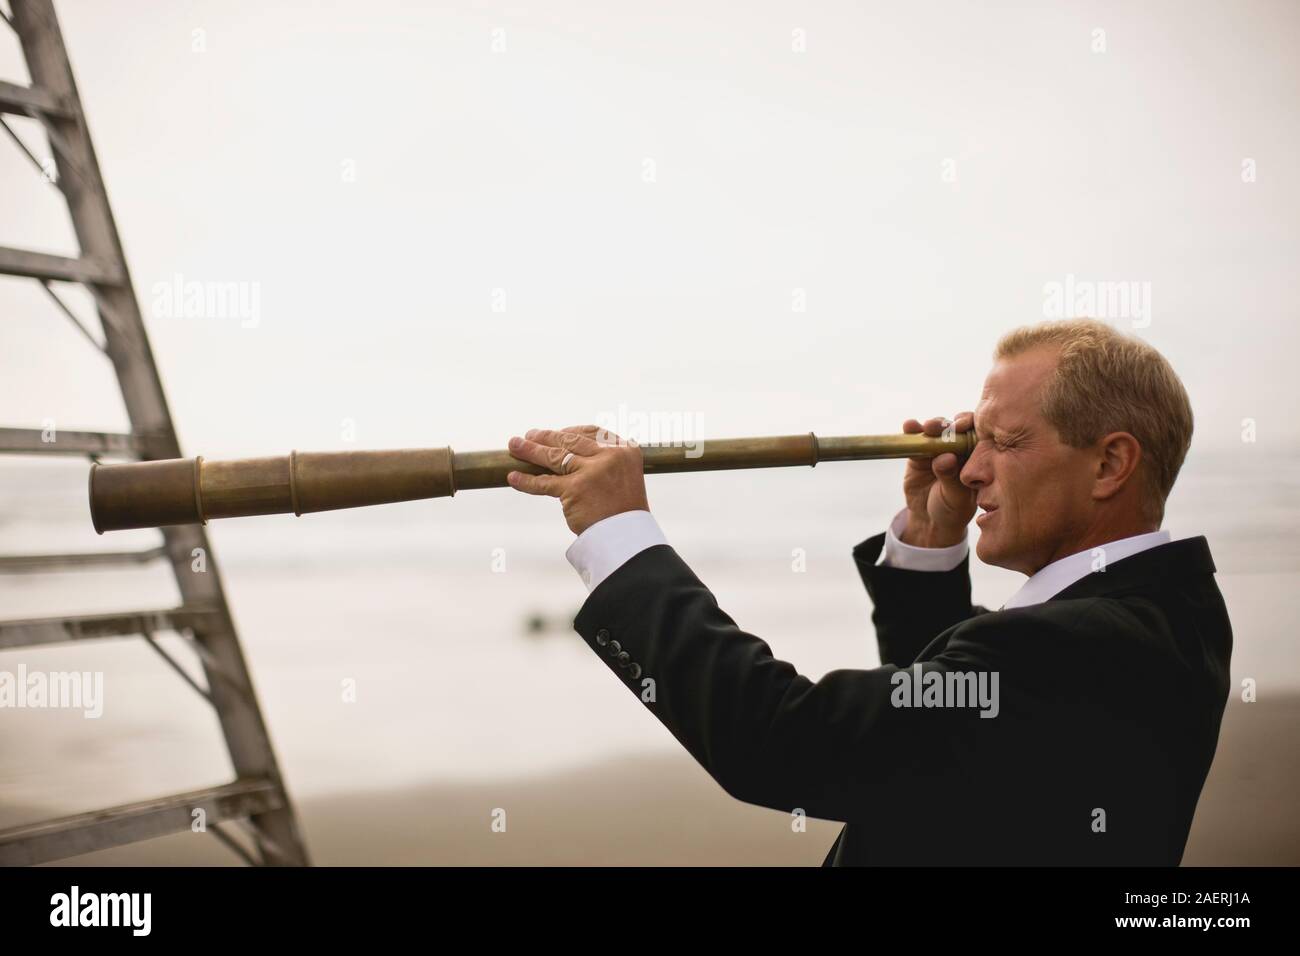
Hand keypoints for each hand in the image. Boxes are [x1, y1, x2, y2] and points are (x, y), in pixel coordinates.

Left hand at [506, 426, 649, 534]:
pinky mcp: (574, 489)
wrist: (627, 539)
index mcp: (625, 450)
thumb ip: (603, 463)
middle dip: (546, 437)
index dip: (571, 430)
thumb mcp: (623, 478)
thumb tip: (570, 454)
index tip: (557, 432)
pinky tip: (514, 477)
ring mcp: (591, 472)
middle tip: (529, 435)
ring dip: (530, 450)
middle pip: (570, 441)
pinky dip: (526, 480)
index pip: (592, 432)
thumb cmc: (624, 513)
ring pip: (554, 456)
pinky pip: (544, 482)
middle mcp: (609, 457)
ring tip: (514, 446)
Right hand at [899, 413, 976, 547]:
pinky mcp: (918, 453)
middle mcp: (958, 448)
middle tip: (941, 427)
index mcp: (975, 456)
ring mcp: (937, 449)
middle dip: (948, 425)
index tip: (962, 427)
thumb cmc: (953, 509)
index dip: (970, 426)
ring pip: (936, 430)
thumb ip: (951, 477)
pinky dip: (912, 430)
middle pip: (955, 428)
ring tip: (927, 427)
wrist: (930, 520)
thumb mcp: (955, 498)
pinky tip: (909, 426)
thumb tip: (946, 457)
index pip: (976, 434)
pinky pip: (915, 440)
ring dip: (931, 425)